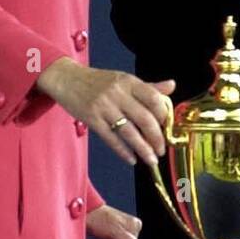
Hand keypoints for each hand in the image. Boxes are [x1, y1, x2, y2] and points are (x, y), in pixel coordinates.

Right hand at [36, 58, 174, 166]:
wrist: (67, 79)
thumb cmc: (98, 81)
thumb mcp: (123, 79)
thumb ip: (148, 86)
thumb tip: (172, 86)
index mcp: (129, 81)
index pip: (153, 98)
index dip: (164, 115)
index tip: (168, 127)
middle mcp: (117, 93)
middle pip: (144, 118)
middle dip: (157, 137)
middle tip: (162, 149)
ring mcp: (104, 107)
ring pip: (129, 132)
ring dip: (143, 149)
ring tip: (151, 159)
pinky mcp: (92, 119)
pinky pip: (111, 138)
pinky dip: (123, 151)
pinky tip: (132, 159)